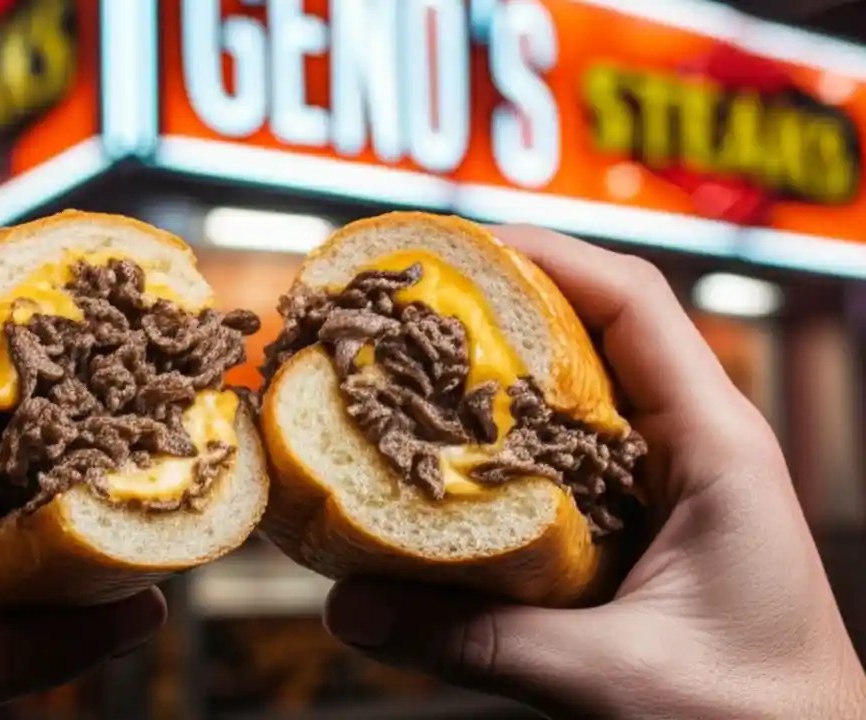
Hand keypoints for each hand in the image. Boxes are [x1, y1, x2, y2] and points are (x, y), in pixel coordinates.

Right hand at [324, 226, 865, 718]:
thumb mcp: (612, 674)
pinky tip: (450, 451)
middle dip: (501, 302)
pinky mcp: (639, 518)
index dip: (544, 257)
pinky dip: (505, 433)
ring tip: (411, 360)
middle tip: (407, 302)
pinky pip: (565, 448)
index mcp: (716, 445)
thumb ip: (479, 640)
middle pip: (593, 326)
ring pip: (576, 386)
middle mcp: (692, 443)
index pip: (632, 302)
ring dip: (499, 365)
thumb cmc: (756, 717)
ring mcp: (667, 478)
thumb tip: (354, 608)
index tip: (453, 251)